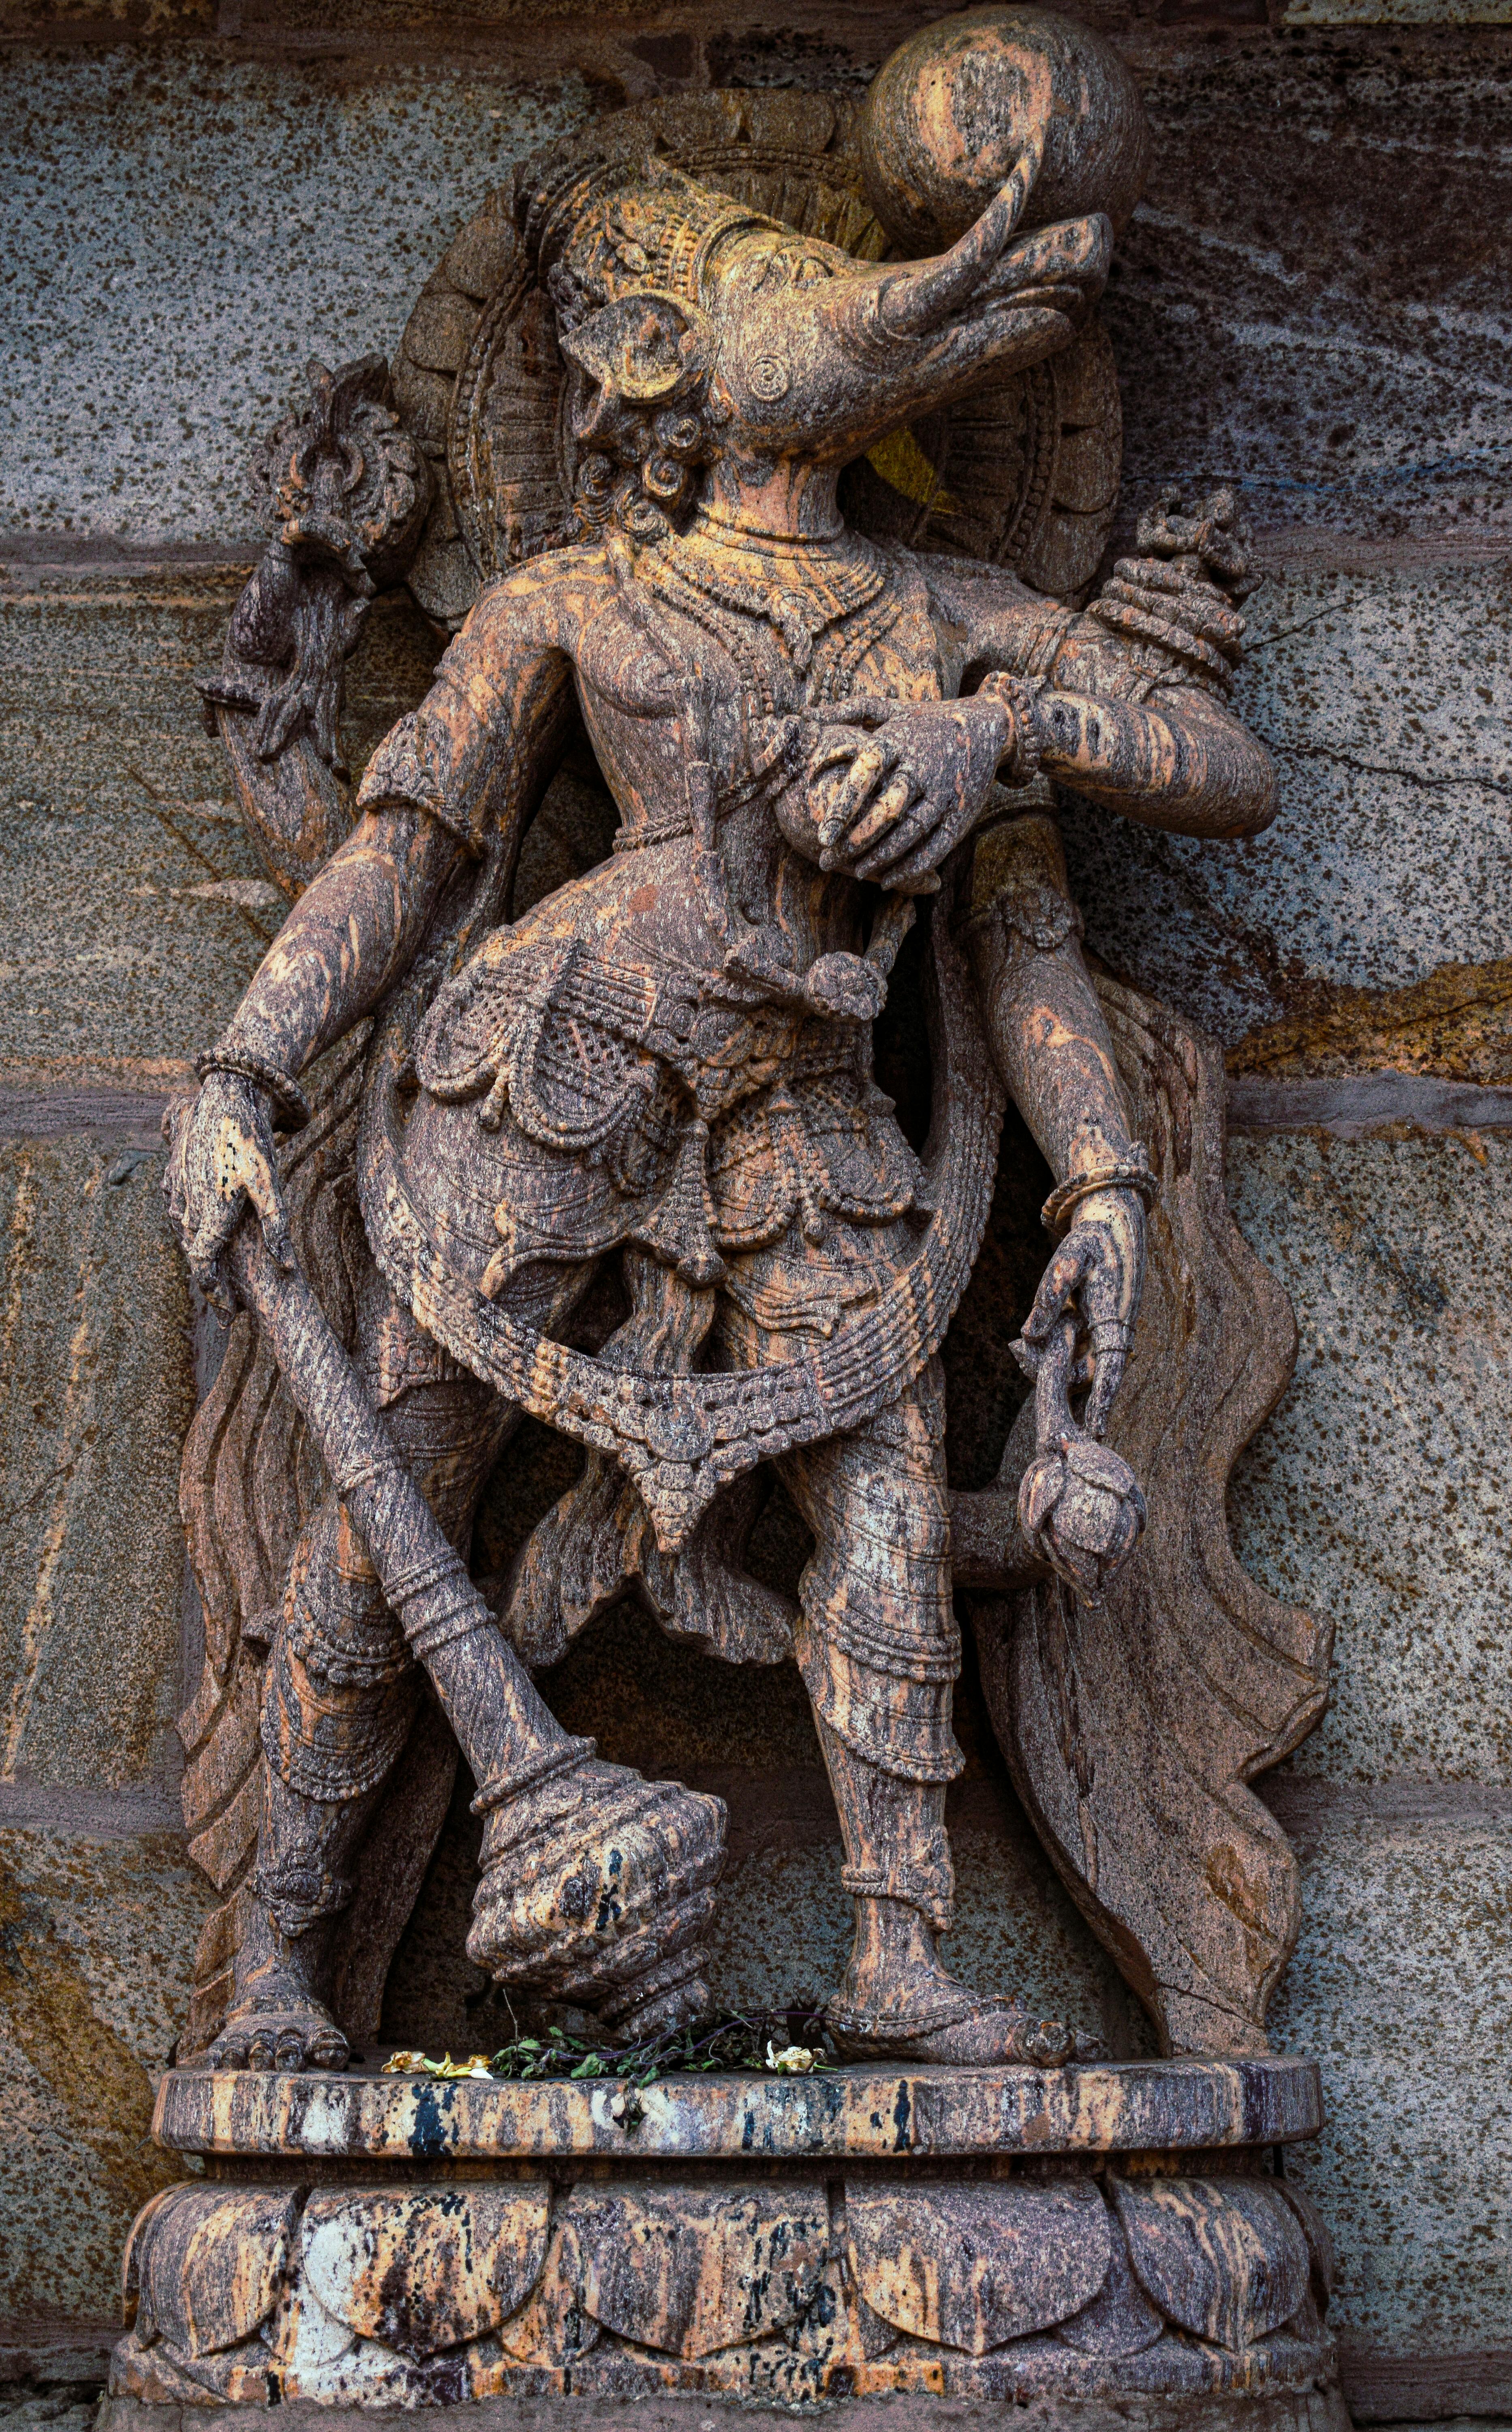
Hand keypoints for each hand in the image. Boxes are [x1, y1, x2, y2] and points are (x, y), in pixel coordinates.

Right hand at [162, 1069, 296, 1310]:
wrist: (224, 1098)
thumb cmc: (251, 1143)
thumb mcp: (271, 1186)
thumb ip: (277, 1228)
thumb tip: (286, 1268)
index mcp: (213, 1214)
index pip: (205, 1266)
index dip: (215, 1292)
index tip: (230, 1312)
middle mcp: (190, 1206)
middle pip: (194, 1255)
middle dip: (210, 1281)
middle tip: (230, 1305)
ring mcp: (178, 1191)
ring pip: (184, 1234)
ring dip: (200, 1256)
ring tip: (219, 1276)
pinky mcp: (175, 1176)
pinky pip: (178, 1212)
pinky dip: (190, 1230)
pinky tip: (203, 1235)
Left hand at [797, 695, 1013, 893]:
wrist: (986, 725)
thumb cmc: (925, 721)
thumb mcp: (890, 708)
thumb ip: (849, 711)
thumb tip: (806, 714)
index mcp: (898, 742)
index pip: (866, 774)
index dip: (844, 806)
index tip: (823, 834)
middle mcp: (922, 768)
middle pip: (886, 809)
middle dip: (855, 840)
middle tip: (827, 861)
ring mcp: (945, 791)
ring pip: (910, 831)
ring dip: (881, 857)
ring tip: (855, 873)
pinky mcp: (962, 813)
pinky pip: (937, 846)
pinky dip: (912, 867)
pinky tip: (887, 880)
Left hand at [1022, 1184, 1145, 1438]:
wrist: (1110, 1224)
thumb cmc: (1092, 1239)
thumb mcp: (1070, 1256)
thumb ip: (1052, 1291)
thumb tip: (1030, 1333)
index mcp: (1114, 1317)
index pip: (1111, 1367)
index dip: (1103, 1400)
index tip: (1097, 1430)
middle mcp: (1112, 1331)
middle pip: (1089, 1376)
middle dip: (1070, 1397)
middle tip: (1050, 1422)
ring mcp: (1102, 1332)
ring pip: (1077, 1367)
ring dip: (1055, 1373)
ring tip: (1029, 1370)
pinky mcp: (1091, 1329)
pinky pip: (1072, 1353)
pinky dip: (1053, 1358)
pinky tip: (1029, 1354)